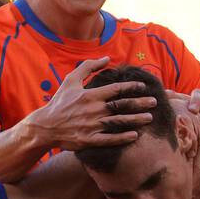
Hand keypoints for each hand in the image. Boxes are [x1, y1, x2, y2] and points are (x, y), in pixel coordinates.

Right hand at [26, 57, 156, 151]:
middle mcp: (93, 110)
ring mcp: (92, 126)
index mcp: (90, 95)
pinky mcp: (90, 140)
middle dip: (140, 103)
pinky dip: (122, 137)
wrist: (45, 126)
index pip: (116, 89)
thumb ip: (88, 67)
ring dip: (136, 119)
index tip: (144, 86)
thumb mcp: (71, 80)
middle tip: (154, 102)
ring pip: (119, 122)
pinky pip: (109, 139)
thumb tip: (107, 58)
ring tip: (150, 118)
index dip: (131, 87)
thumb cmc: (59, 102)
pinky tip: (134, 135)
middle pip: (122, 105)